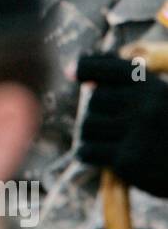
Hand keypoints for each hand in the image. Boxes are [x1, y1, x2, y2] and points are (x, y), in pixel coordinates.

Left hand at [76, 53, 167, 199]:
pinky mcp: (127, 161)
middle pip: (94, 100)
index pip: (110, 67)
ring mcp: (136, 134)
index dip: (86, 67)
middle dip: (97, 112)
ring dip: (91, 135)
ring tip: (108, 142)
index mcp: (154, 87)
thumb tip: (87, 84)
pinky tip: (99, 156)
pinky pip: (88, 151)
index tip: (70, 72)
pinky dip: (88, 153)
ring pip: (87, 126)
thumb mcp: (162, 100)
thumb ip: (132, 88)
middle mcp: (145, 106)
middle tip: (111, 125)